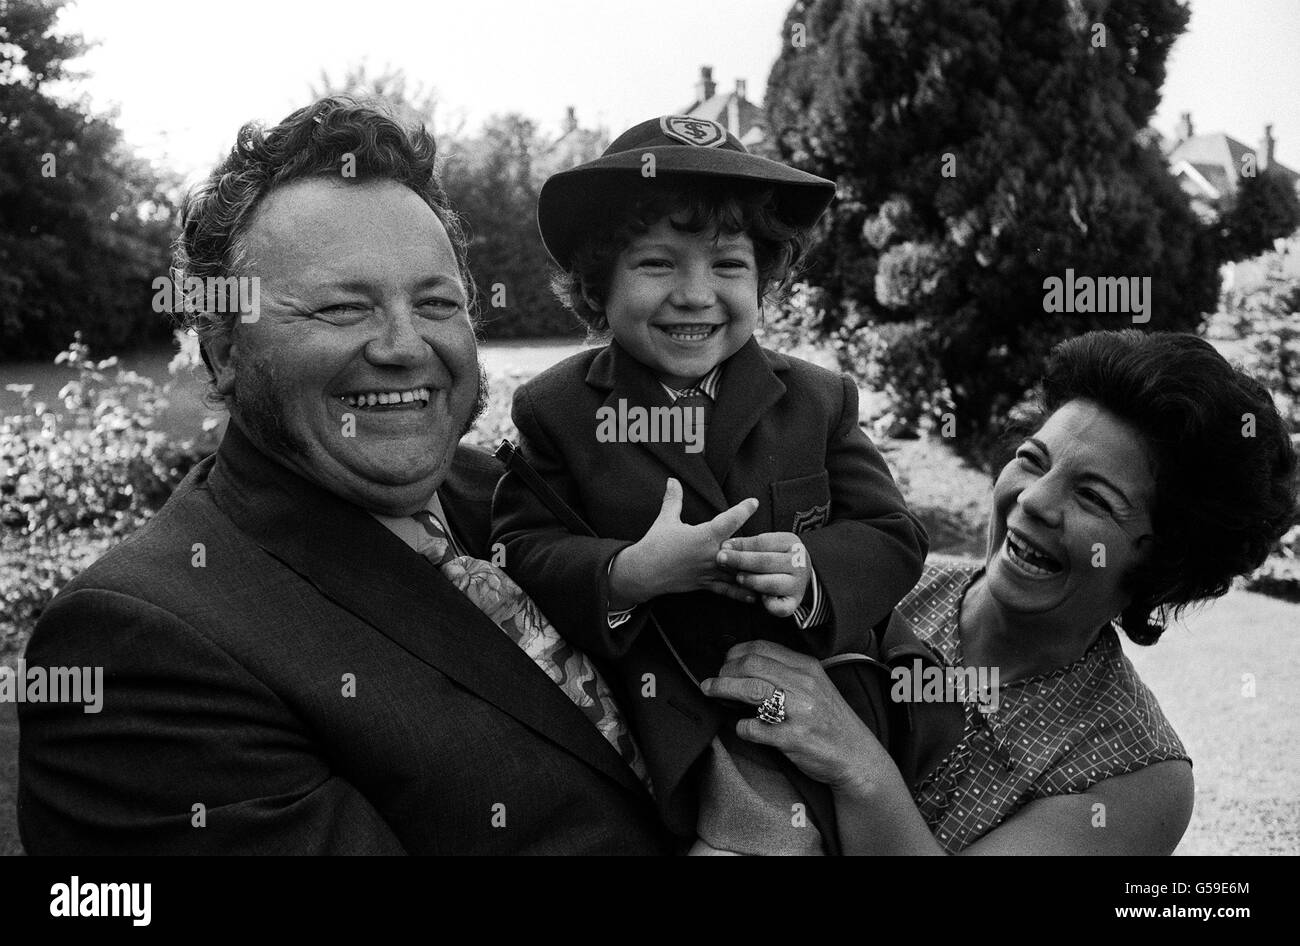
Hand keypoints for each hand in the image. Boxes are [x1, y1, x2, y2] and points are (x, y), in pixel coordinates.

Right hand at [608, 478, 758, 607]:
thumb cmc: (654, 545)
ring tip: (773, 573)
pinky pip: (727, 590)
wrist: (643, 573)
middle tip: (774, 542)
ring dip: (754, 572)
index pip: (727, 520)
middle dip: (756, 546)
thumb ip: (673, 499)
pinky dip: (741, 593)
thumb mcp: (665, 519)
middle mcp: (710, 554)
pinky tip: (755, 595)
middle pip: (740, 550)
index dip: (742, 510)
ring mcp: (709, 571)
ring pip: (737, 572)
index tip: (754, 502)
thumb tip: (672, 480)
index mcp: (703, 535)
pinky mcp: (705, 584)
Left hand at [700, 640, 884, 792]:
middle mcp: (804, 685)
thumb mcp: (815, 686)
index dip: (734, 654)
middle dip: (724, 672)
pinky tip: (742, 727)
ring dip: (723, 690)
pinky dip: (742, 727)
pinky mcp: (795, 738)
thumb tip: (743, 666)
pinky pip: (755, 728)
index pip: (761, 648)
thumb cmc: (830, 720)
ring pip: (750, 689)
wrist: (857, 755)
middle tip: (712, 681)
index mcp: (807, 667)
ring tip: (711, 692)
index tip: (724, 663)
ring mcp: (800, 711)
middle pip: (751, 665)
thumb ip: (785, 673)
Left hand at [715, 532, 809, 617]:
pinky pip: (780, 608)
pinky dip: (768, 605)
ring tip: (737, 578)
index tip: (723, 546)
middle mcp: (799, 564)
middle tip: (721, 559)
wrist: (797, 575)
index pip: (763, 543)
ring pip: (772, 584)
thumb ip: (747, 545)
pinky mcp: (793, 603)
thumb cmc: (775, 557)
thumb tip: (726, 546)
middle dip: (741, 560)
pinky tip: (757, 598)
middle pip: (766, 562)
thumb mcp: (766, 545)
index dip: (742, 545)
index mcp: (791, 543)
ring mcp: (797, 585)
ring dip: (752, 581)